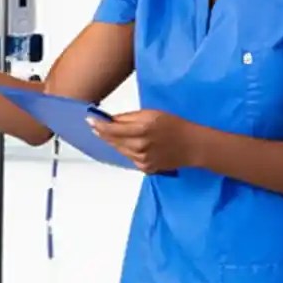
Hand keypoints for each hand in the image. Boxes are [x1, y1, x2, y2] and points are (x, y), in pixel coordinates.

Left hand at [89, 109, 203, 173]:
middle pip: (113, 141)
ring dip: (114, 142)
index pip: (112, 129)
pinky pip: (129, 158)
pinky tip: (130, 144)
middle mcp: (140, 145)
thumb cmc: (174, 126)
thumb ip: (129, 117)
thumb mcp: (152, 114)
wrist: (192, 145)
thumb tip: (111, 120)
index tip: (89, 120)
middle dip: (103, 133)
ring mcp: (142, 159)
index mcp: (142, 128)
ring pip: (119, 150)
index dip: (99, 125)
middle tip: (95, 126)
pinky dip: (126, 150)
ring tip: (110, 134)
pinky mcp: (146, 168)